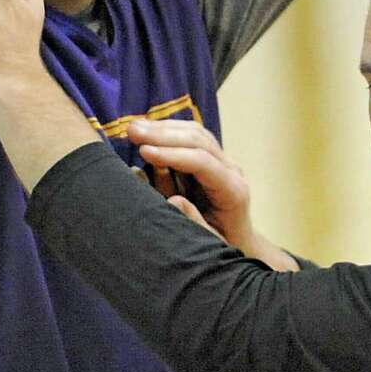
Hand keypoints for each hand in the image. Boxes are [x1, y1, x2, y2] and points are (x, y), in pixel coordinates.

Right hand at [128, 120, 299, 271]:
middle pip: (199, 140)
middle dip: (163, 134)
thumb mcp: (208, 240)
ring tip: (133, 127)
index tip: (144, 151)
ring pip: (196, 133)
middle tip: (132, 131)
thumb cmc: (222, 244)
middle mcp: (232, 170)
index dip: (172, 154)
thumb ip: (193, 221)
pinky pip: (193, 136)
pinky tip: (148, 130)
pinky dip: (169, 130)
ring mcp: (224, 161)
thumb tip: (173, 200)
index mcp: (233, 190)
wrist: (239, 240)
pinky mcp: (213, 158)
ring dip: (163, 127)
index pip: (202, 162)